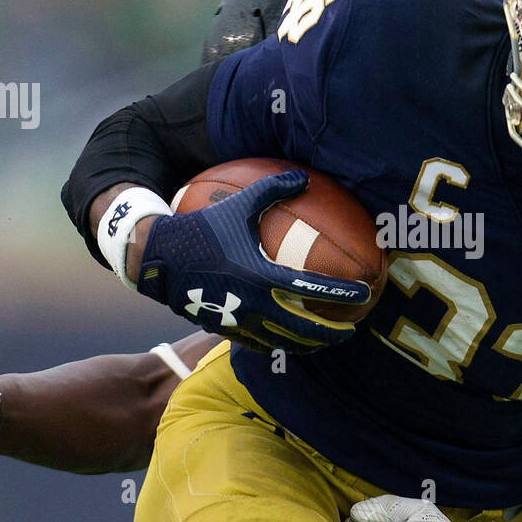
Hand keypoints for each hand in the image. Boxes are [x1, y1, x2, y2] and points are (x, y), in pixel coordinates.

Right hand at [138, 170, 368, 352]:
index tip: (364, 293)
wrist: (157, 259)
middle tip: (351, 330)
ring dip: (309, 345)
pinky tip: (287, 341)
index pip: (314, 290)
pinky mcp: (225, 330)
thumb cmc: (201, 229)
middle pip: (305, 329)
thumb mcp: (239, 206)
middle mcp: (255, 304)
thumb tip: (303, 176)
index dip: (342, 293)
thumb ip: (273, 190)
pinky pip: (259, 344)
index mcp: (263, 275)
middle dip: (332, 333)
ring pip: (284, 343)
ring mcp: (240, 322)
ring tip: (325, 343)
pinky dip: (278, 344)